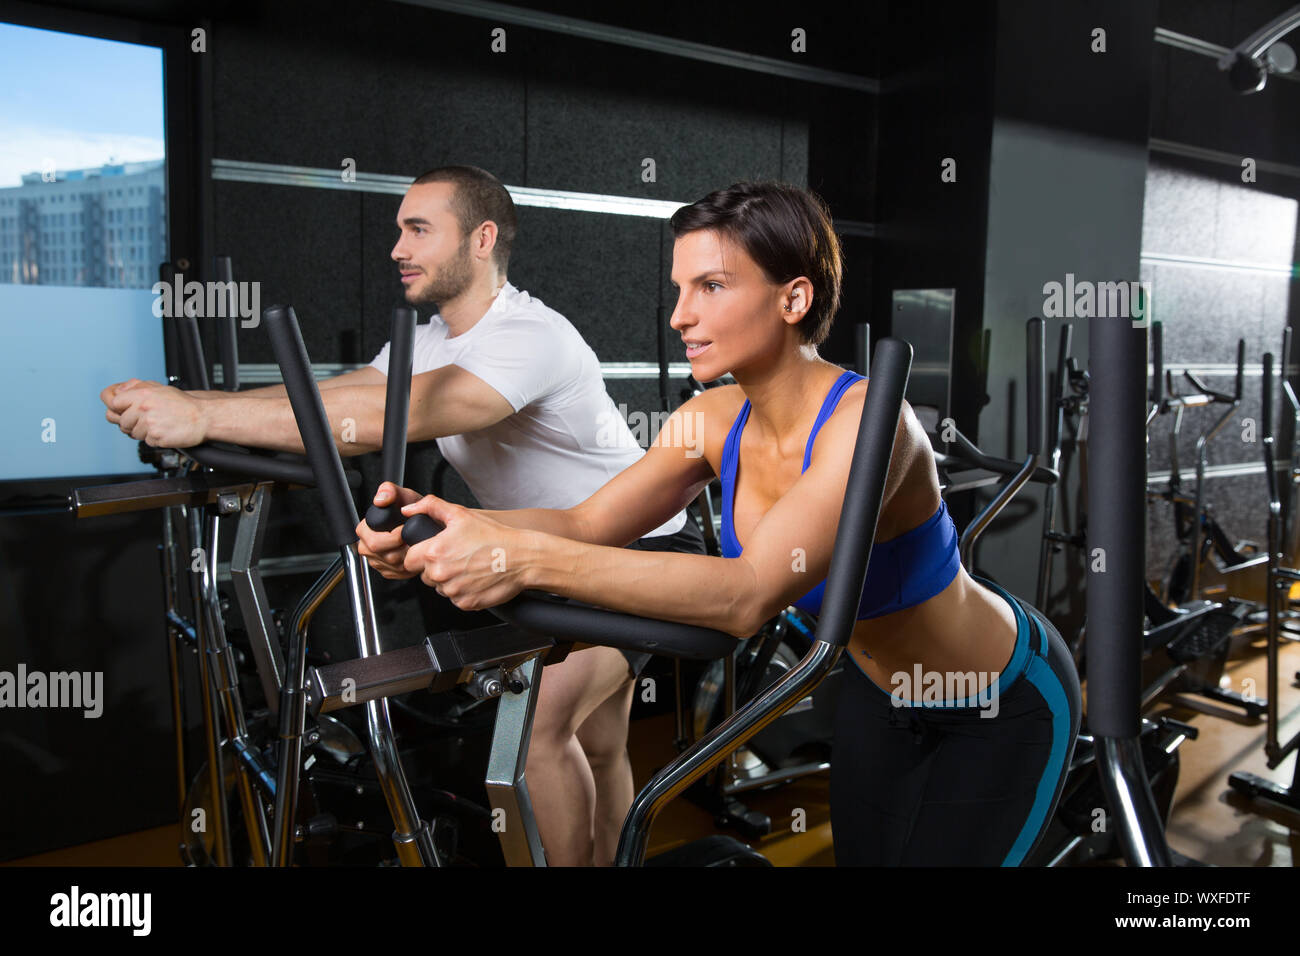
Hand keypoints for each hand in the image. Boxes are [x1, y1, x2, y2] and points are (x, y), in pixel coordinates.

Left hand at [104, 382, 206, 447]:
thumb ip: (137, 387)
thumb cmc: (184, 405)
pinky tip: (165, 431)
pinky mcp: (156, 437)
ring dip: (143, 432)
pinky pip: (146, 441)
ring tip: (159, 425)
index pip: (113, 403)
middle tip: (146, 420)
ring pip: (133, 433)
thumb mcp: (160, 388)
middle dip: (131, 423)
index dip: (116, 409)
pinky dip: (154, 439)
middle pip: (121, 421)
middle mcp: (144, 408)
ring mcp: (149, 423)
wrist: (204, 417)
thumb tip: (119, 390)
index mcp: (143, 394)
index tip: (121, 411)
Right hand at [356, 482, 423, 579]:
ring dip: (408, 555)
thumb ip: (389, 491)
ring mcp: (377, 561)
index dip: (392, 538)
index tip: (403, 531)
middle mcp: (367, 547)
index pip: (373, 541)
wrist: (420, 521)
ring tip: (414, 543)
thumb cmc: (409, 508)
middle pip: (384, 555)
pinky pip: (398, 573)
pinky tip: (412, 552)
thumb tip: (380, 499)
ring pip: (393, 565)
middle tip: (412, 537)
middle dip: (402, 548)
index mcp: (364, 530)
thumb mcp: (401, 494)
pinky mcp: (388, 571)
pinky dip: (409, 565)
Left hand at [400, 494, 528, 609]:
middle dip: (436, 567)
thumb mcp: (461, 514)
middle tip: (458, 557)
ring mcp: (453, 591)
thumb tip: (408, 510)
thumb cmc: (494, 536)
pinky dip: (463, 591)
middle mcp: (440, 574)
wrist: (521, 558)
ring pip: (440, 588)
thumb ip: (430, 507)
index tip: (433, 552)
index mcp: (434, 552)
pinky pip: (456, 599)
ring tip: (469, 566)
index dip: (419, 555)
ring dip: (449, 580)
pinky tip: (476, 578)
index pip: (409, 560)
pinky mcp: (465, 604)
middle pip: (425, 575)